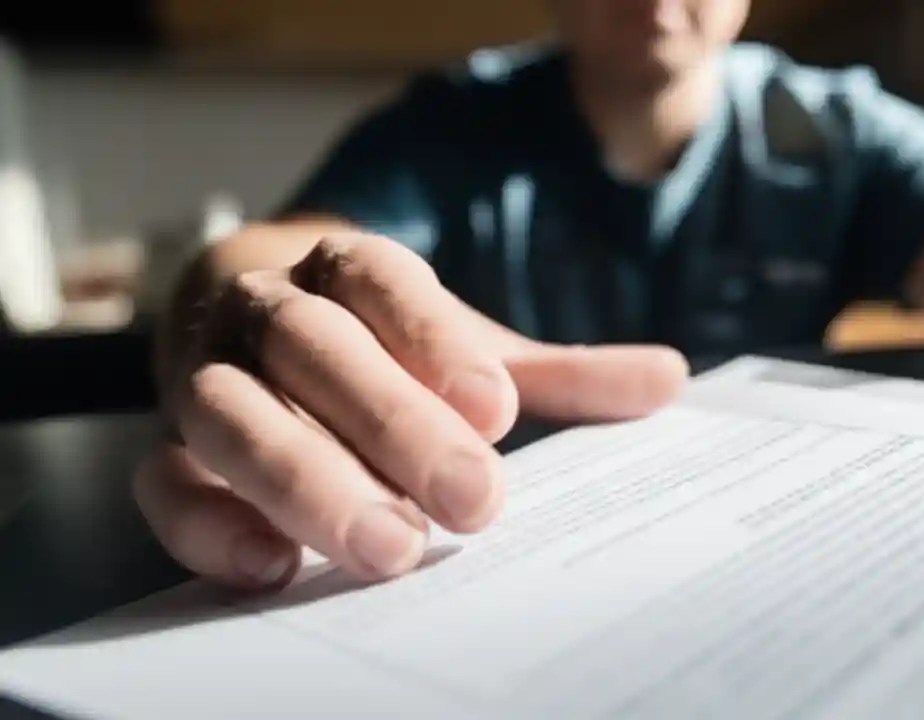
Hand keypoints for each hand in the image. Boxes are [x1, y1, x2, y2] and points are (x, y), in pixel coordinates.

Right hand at [134, 233, 688, 587]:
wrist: (251, 315)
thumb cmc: (379, 343)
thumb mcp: (466, 347)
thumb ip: (556, 372)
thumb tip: (670, 379)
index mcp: (348, 269)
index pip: (382, 283)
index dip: (433, 341)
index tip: (496, 410)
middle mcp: (272, 310)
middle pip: (315, 350)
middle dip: (392, 426)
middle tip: (474, 502)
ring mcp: (210, 375)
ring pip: (233, 414)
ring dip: (307, 481)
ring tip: (391, 549)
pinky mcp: (172, 446)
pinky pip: (164, 480)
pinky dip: (208, 524)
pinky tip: (275, 569)